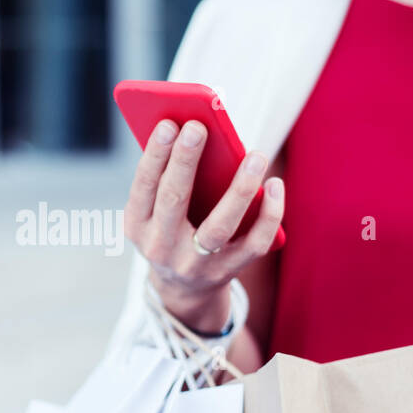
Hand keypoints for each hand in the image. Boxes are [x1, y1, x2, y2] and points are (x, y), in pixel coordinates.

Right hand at [121, 118, 284, 334]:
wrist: (185, 288)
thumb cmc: (173, 229)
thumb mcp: (156, 212)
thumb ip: (169, 178)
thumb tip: (200, 134)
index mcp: (137, 226)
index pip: (143, 187)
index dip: (155, 155)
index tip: (169, 124)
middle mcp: (161, 247)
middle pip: (174, 201)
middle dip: (185, 161)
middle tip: (199, 127)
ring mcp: (195, 264)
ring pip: (219, 225)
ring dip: (240, 188)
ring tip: (256, 155)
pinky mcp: (228, 271)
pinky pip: (254, 243)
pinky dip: (269, 214)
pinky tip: (275, 185)